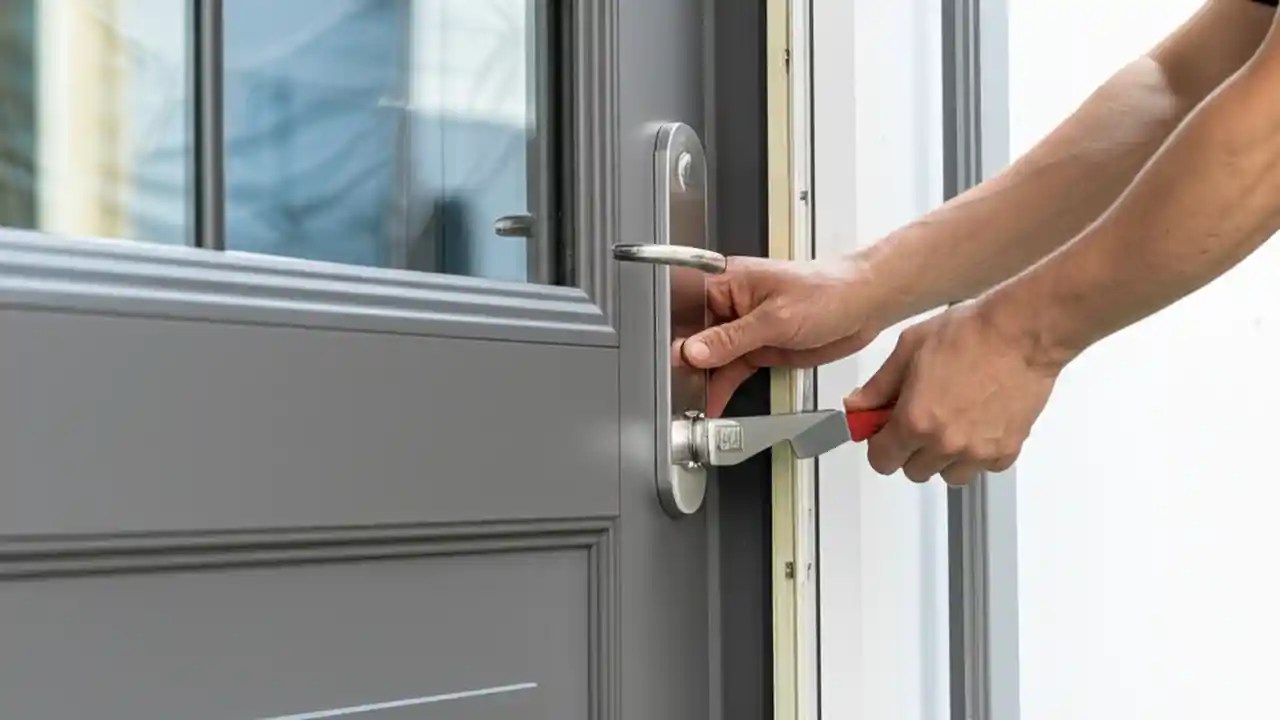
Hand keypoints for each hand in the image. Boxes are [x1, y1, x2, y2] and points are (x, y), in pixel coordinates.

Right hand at [681, 256, 888, 416]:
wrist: (865, 304)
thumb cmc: (828, 291)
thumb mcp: (775, 318)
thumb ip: (732, 338)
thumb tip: (694, 350)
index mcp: (729, 282)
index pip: (687, 309)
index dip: (675, 335)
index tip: (670, 361)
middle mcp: (732, 304)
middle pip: (695, 337)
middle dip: (686, 363)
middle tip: (677, 389)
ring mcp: (746, 328)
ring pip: (713, 358)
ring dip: (703, 379)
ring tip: (691, 404)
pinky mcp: (760, 347)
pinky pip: (732, 369)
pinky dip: (723, 387)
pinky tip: (712, 403)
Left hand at [844, 300, 1061, 484]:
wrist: (1021, 331)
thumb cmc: (970, 333)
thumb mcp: (908, 349)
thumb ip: (878, 386)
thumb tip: (858, 406)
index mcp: (915, 421)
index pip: (882, 461)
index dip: (880, 445)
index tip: (885, 433)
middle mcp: (945, 443)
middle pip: (914, 471)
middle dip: (911, 449)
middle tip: (920, 420)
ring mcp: (978, 451)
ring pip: (949, 475)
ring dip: (944, 457)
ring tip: (951, 422)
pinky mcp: (1007, 450)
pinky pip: (983, 468)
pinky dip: (978, 454)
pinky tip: (978, 424)